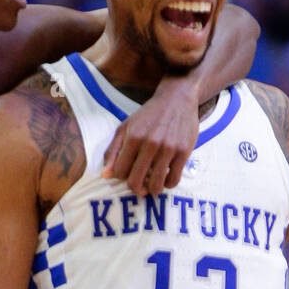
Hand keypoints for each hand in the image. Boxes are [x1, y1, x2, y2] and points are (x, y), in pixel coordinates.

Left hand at [102, 77, 198, 195]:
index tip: (127, 174)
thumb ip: (113, 151)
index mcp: (133, 138)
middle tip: (140, 187)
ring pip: (156, 185)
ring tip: (153, 184)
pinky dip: (168, 184)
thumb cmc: (148, 115)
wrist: (177, 99)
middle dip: (136, 188)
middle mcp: (150, 144)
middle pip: (136, 181)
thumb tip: (105, 176)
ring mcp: (168, 149)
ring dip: (152, 189)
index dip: (121, 177)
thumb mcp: (126, 128)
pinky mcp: (183, 152)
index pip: (120, 172)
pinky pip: (174, 180)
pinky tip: (166, 177)